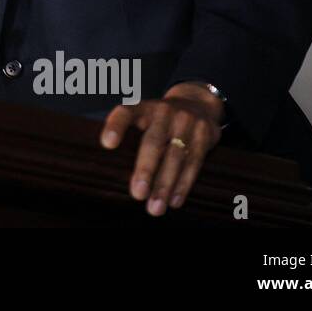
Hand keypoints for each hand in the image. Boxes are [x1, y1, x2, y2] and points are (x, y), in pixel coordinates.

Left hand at [99, 82, 224, 215]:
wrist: (197, 103)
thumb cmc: (160, 120)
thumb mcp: (144, 117)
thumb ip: (131, 138)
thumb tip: (113, 175)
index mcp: (143, 108)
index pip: (125, 112)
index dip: (116, 126)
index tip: (106, 144)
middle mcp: (164, 112)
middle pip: (153, 142)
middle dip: (146, 170)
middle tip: (137, 194)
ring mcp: (186, 122)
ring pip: (175, 157)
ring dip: (165, 185)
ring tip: (155, 207)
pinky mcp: (205, 135)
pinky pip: (194, 162)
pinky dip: (183, 184)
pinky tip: (174, 202)